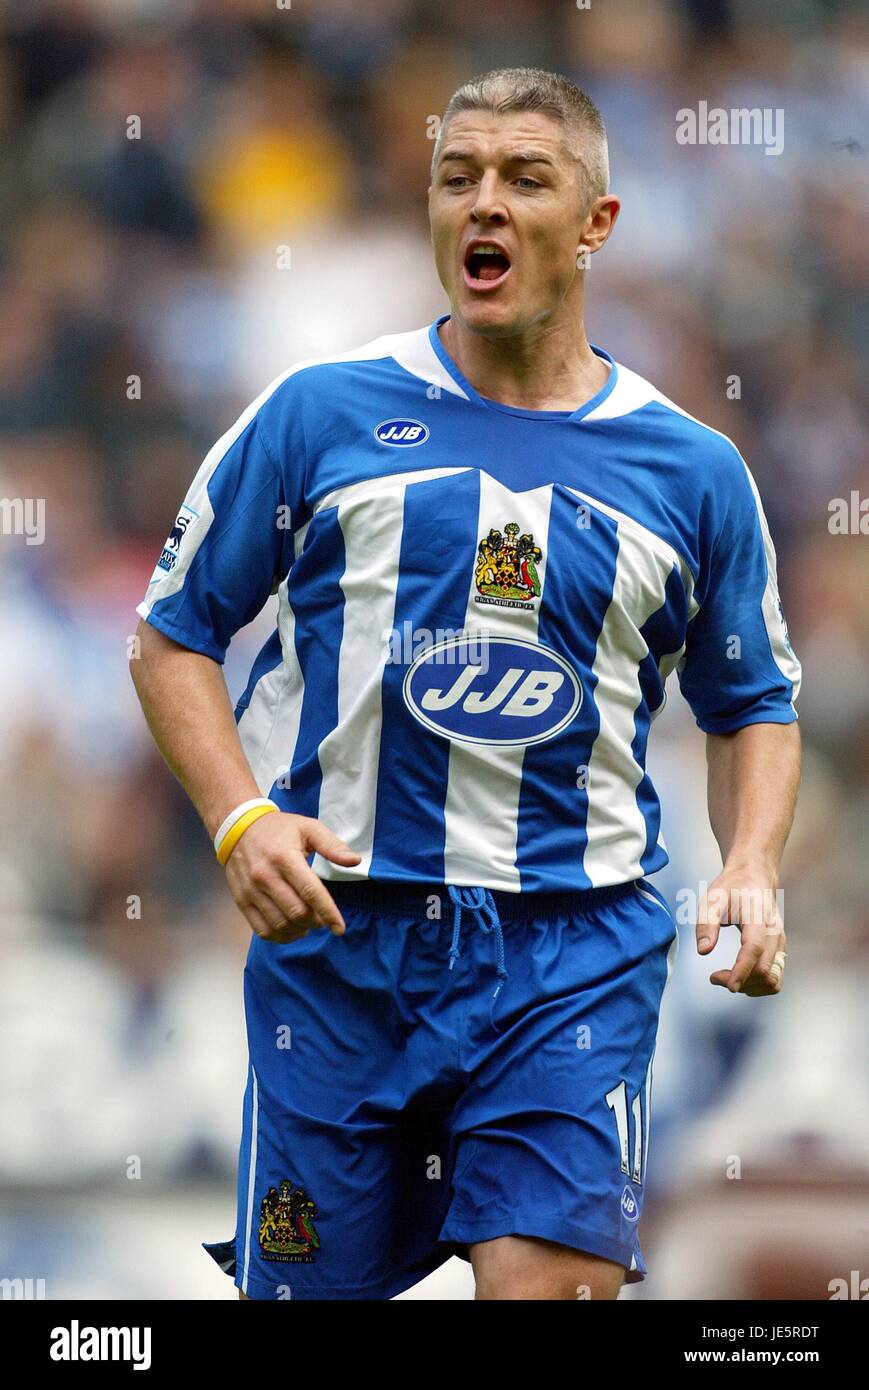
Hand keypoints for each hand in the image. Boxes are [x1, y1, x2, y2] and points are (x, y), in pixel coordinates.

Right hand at [224, 812, 360, 942]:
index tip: (340, 928)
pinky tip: (291, 931)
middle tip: (323, 919)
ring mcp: (251, 890)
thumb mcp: (308, 828)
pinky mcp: (242, 900)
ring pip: (280, 924)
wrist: (238, 828)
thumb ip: (333, 846)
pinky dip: (280, 937)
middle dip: (316, 922)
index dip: (328, 913)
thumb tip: (355, 861)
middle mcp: (266, 876)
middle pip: (297, 912)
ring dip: (299, 930)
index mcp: (285, 858)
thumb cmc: (279, 828)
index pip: (311, 892)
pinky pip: (261, 929)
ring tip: (308, 924)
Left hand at [695, 862, 786, 995]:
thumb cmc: (733, 887)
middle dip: (739, 981)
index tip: (729, 986)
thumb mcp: (712, 898)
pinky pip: (776, 978)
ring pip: (773, 978)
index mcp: (758, 916)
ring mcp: (780, 943)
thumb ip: (706, 923)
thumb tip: (703, 950)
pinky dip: (759, 986)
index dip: (743, 969)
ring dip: (750, 987)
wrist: (755, 877)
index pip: (755, 948)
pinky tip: (741, 978)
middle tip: (714, 977)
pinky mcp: (780, 951)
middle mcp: (775, 932)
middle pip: (764, 969)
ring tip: (727, 978)